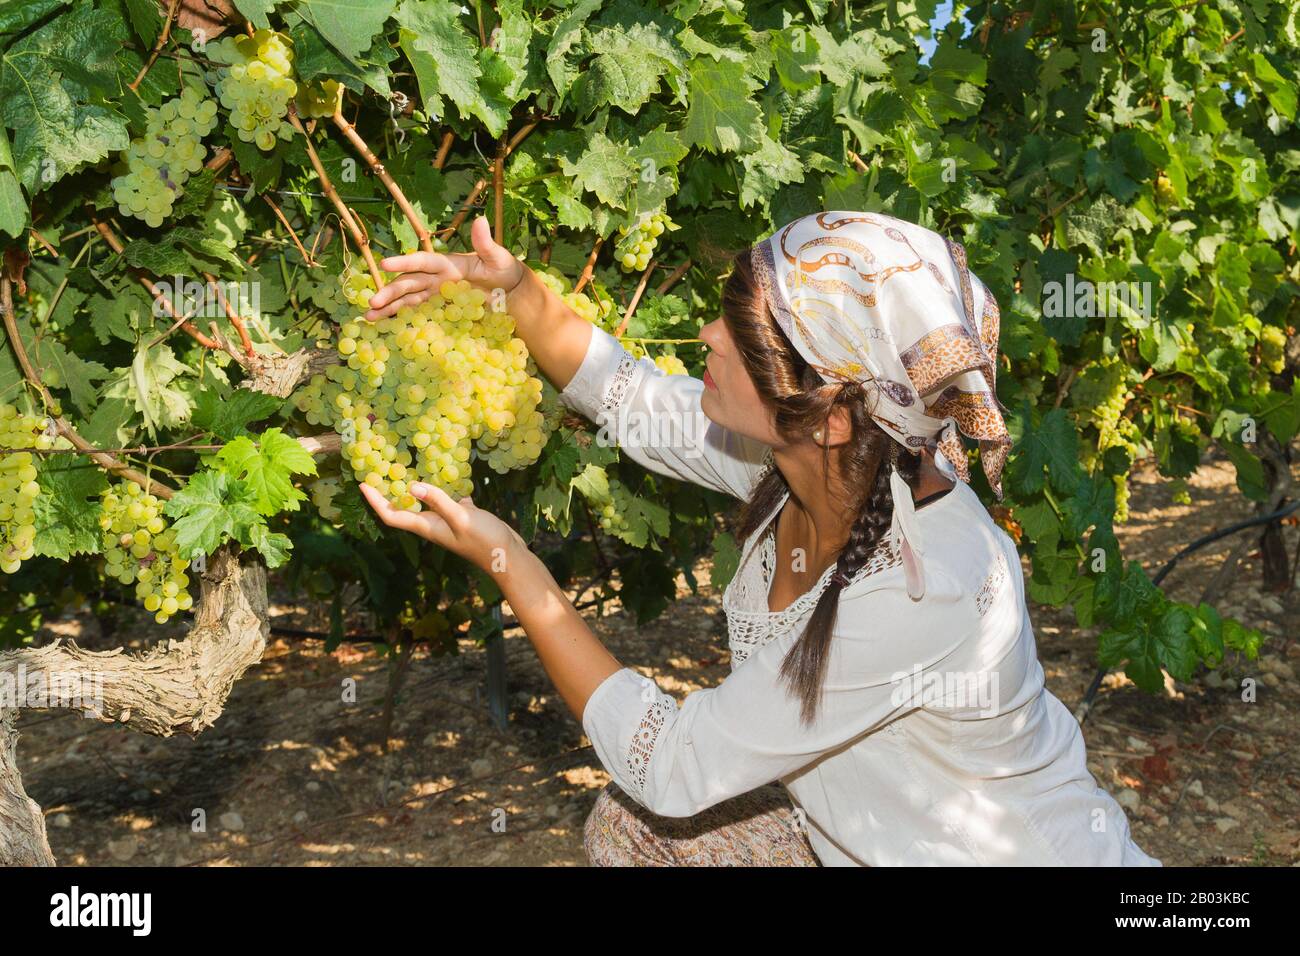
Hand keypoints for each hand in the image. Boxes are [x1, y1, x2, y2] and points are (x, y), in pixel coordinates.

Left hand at [359, 480, 522, 573]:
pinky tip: (451, 471)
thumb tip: (412, 486)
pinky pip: (449, 497)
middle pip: (404, 507)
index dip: (375, 501)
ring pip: (426, 501)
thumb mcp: (460, 518)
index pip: (392, 515)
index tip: (362, 484)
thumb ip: (438, 501)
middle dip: (390, 491)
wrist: (508, 557)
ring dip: (417, 486)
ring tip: (409, 465)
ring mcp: (448, 520)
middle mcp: (433, 524)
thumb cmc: (484, 541)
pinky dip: (447, 485)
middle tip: (381, 469)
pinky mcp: (464, 516)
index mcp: (427, 527)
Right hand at [363, 215, 525, 320]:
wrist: (511, 292)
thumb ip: (486, 243)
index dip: (404, 263)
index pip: (422, 262)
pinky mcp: (439, 309)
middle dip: (390, 291)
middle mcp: (436, 277)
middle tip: (372, 302)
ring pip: (407, 299)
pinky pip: (417, 313)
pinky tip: (382, 324)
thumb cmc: (504, 270)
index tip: (384, 265)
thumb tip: (480, 220)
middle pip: (409, 283)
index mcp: (447, 263)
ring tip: (368, 316)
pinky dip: (399, 317)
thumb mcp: (497, 257)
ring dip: (388, 306)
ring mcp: (436, 294)